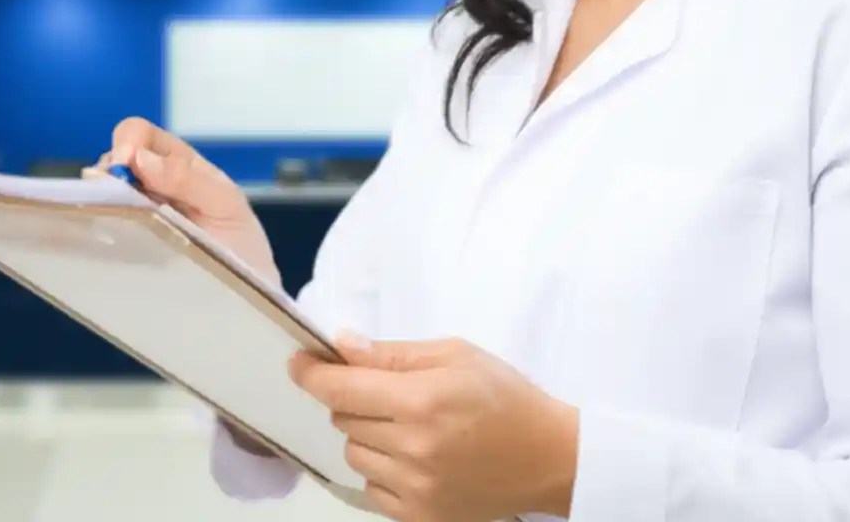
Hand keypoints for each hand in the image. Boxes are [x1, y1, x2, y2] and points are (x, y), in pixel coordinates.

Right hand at [89, 117, 279, 284]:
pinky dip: (92, 229)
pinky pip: (99, 233)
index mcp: (181, 168)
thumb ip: (190, 180)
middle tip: (112, 195)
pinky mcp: (125, 252)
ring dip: (98, 200)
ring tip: (111, 217)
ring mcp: (136, 220)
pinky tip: (97, 236)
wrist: (247, 306)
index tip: (125, 164)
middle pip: (114, 163)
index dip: (129, 140)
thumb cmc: (243, 253)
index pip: (143, 136)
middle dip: (108, 171)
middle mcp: (152, 188)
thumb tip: (141, 158)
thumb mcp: (227, 208)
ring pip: (101, 197)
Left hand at [290, 336, 578, 521]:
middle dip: (355, 399)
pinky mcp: (421, 515)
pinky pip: (372, 488)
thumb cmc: (504, 397)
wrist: (550, 457)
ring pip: (353, 453)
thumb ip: (393, 354)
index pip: (340, 388)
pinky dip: (382, 469)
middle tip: (389, 393)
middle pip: (343, 418)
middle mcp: (412, 448)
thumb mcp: (455, 355)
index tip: (299, 362)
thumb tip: (340, 346)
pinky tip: (414, 457)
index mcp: (421, 401)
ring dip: (367, 435)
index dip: (311, 373)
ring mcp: (415, 488)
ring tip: (407, 427)